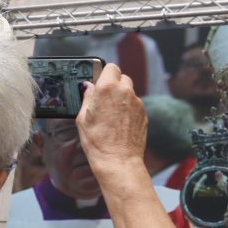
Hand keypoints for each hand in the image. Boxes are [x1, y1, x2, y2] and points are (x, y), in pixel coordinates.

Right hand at [76, 63, 146, 177]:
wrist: (118, 160)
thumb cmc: (97, 141)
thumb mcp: (83, 117)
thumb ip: (87, 97)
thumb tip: (89, 87)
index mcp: (107, 88)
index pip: (110, 67)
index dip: (105, 74)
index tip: (100, 82)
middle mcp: (125, 91)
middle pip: (122, 78)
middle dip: (114, 85)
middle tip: (105, 99)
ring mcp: (137, 103)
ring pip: (129, 92)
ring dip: (122, 98)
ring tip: (112, 115)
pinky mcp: (144, 114)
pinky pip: (135, 105)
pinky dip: (129, 110)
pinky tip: (120, 124)